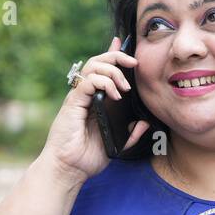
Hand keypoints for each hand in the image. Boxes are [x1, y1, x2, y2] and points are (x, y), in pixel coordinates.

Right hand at [41, 35, 151, 181]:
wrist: (70, 169)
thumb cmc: (88, 157)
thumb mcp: (117, 144)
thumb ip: (131, 134)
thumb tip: (144, 123)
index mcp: (96, 99)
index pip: (104, 70)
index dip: (114, 54)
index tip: (126, 45)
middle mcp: (86, 94)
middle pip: (99, 61)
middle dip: (118, 56)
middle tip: (134, 63)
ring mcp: (79, 97)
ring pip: (93, 66)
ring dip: (113, 70)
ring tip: (125, 87)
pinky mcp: (73, 102)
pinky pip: (88, 81)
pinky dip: (104, 82)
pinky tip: (115, 95)